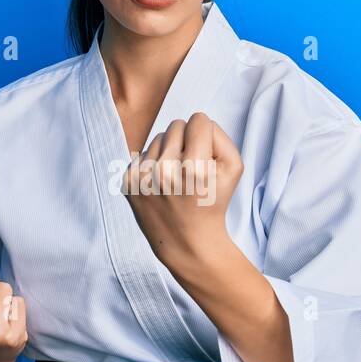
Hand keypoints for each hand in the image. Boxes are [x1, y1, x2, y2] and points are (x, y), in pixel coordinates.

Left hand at [122, 112, 241, 266]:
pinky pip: (142, 153)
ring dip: (169, 153)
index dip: (205, 134)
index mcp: (194, 167)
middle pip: (177, 124)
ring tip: (176, 180)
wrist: (186, 242)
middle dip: (187, 141)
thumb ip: (220, 136)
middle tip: (191, 170)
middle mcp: (165, 171)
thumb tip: (196, 122)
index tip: (205, 154)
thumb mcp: (233, 169)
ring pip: (158, 138)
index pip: (198, 120)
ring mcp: (143, 177)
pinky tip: (160, 186)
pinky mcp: (127, 182)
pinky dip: (153, 165)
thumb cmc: (213, 201)